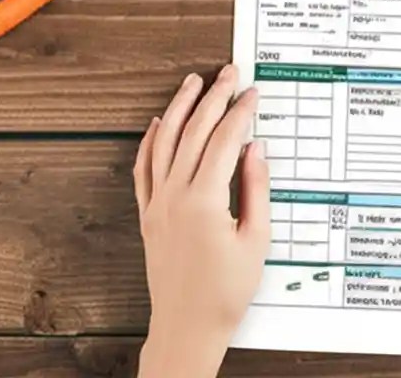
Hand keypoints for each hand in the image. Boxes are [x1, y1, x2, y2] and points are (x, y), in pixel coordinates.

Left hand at [134, 67, 268, 377]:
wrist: (187, 326)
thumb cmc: (224, 293)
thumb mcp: (256, 241)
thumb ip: (256, 189)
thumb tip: (255, 149)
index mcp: (205, 201)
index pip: (224, 140)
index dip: (240, 112)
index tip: (253, 93)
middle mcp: (175, 196)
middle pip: (194, 131)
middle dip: (214, 97)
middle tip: (228, 73)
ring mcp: (157, 204)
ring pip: (163, 141)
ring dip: (178, 108)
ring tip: (192, 83)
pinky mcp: (147, 215)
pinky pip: (143, 168)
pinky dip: (149, 141)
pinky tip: (156, 124)